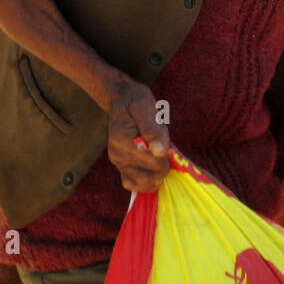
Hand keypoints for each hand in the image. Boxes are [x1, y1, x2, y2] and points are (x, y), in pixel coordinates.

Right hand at [105, 76, 169, 192]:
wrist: (122, 99)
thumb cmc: (135, 100)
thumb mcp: (145, 106)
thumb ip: (152, 129)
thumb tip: (160, 151)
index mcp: (123, 141)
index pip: (154, 162)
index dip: (166, 155)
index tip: (164, 139)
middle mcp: (117, 155)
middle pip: (151, 176)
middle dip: (163, 164)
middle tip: (162, 146)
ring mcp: (118, 163)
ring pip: (142, 184)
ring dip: (156, 172)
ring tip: (157, 155)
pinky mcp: (121, 167)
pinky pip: (132, 184)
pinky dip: (146, 182)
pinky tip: (153, 169)